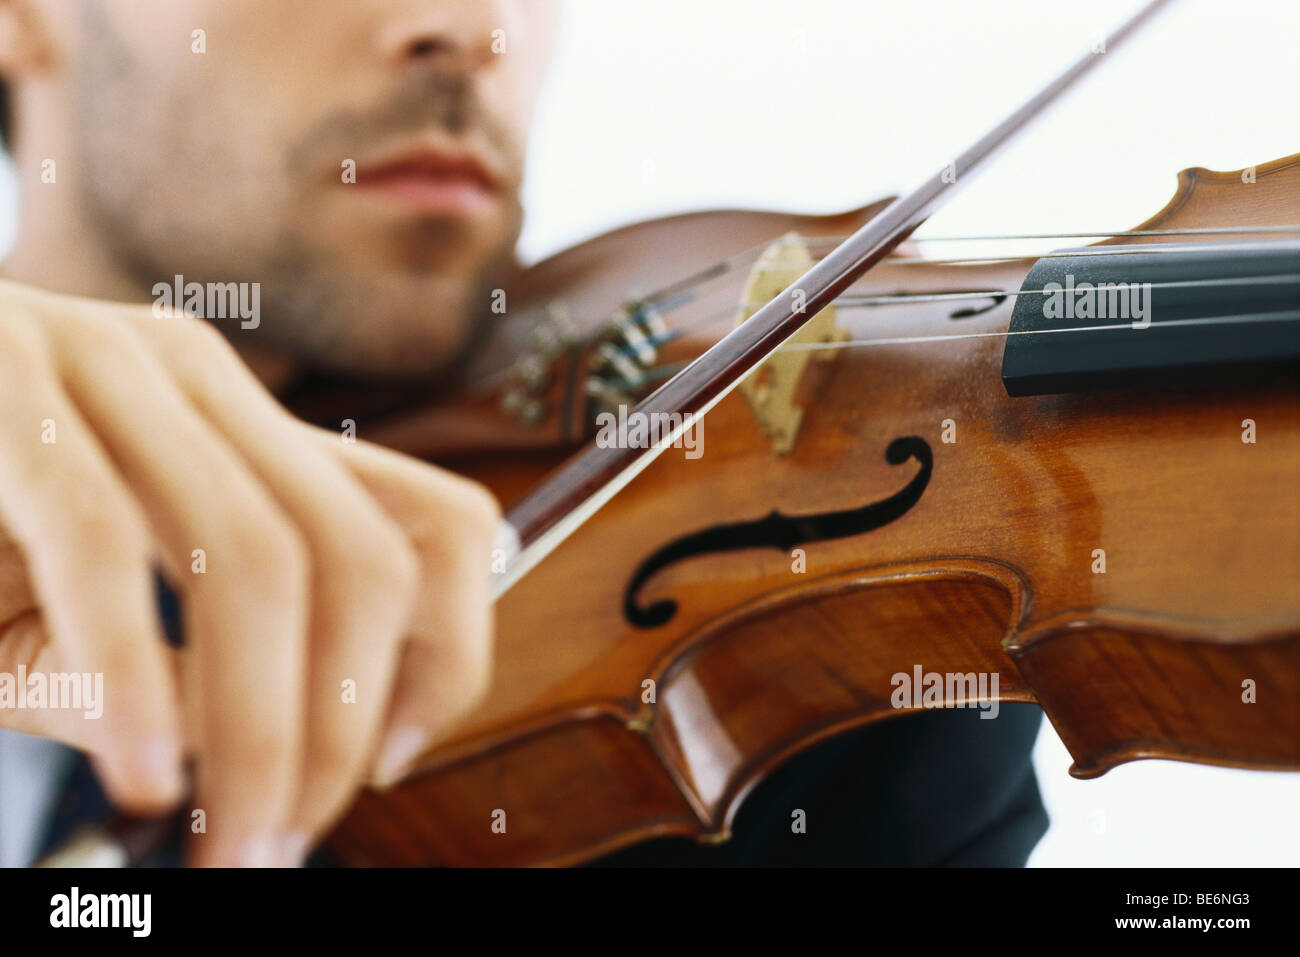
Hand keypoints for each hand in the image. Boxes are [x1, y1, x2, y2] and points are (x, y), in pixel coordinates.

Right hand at [0, 279, 499, 865]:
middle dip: (343, 725)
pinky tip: (138, 775)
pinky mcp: (1, 390)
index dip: (449, 649)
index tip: (394, 758)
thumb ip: (183, 664)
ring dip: (261, 728)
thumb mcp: (90, 607)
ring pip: (254, 558)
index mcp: (252, 428)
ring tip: (233, 840)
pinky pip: (101, 547)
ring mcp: (105, 369)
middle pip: (361, 558)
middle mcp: (203, 384)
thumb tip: (259, 753)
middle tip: (288, 836)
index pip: (434, 524)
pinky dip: (135, 677)